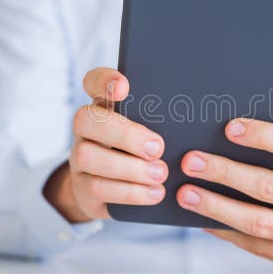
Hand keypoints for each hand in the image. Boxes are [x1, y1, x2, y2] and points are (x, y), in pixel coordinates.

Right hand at [44, 67, 167, 221]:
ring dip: (129, 167)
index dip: (104, 80)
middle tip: (158, 147)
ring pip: (87, 156)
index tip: (124, 86)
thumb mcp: (151, 130)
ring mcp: (78, 159)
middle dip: (124, 134)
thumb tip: (194, 111)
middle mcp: (85, 129)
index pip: (93, 81)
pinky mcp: (81, 188)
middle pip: (86, 119)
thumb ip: (161, 118)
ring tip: (161, 174)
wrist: (113, 191)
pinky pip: (97, 188)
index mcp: (104, 106)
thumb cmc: (142, 152)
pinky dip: (130, 192)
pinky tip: (155, 193)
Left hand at [176, 86, 272, 272]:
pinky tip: (205, 219)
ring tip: (186, 192)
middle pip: (270, 188)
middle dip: (226, 172)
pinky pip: (260, 247)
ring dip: (217, 207)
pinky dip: (229, 233)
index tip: (230, 128)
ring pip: (259, 223)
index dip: (264, 137)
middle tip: (192, 160)